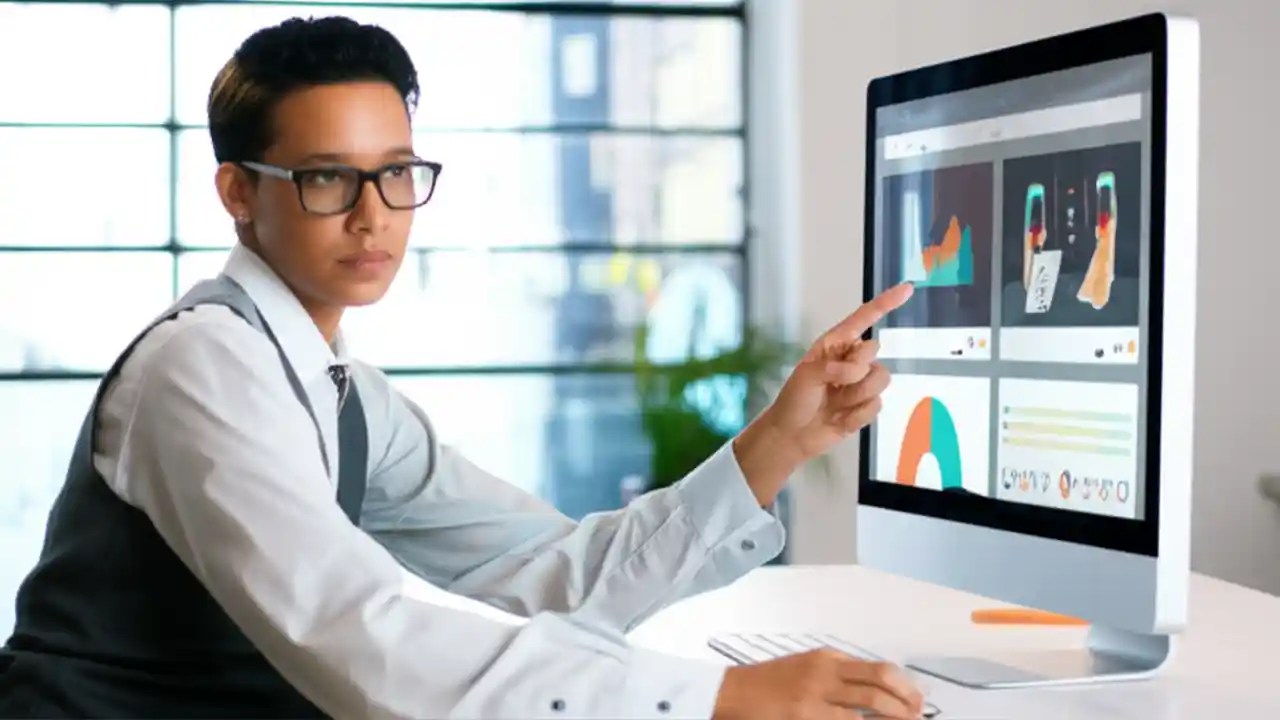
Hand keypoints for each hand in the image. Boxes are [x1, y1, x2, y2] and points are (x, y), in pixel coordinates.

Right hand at [712, 649, 925, 719]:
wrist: (729, 693)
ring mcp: (816, 695)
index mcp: (827, 658)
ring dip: (894, 716)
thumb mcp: (803, 669)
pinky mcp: (806, 715)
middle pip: (880, 681)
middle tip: (918, 714)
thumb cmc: (766, 685)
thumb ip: (834, 676)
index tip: (916, 700)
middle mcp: (825, 671)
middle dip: (906, 700)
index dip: (903, 686)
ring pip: (870, 703)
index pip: (877, 669)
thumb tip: (872, 690)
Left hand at [766, 282, 913, 459]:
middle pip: (874, 352)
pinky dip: (856, 415)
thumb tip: (859, 370)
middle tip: (831, 385)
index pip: (864, 318)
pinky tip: (839, 418)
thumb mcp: (807, 375)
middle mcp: (851, 360)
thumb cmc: (794, 400)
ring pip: (881, 380)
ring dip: (856, 395)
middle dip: (854, 370)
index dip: (886, 303)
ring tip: (835, 404)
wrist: (792, 435)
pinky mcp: (866, 406)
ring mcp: (860, 383)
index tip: (907, 289)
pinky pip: (876, 406)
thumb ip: (834, 367)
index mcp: (835, 345)